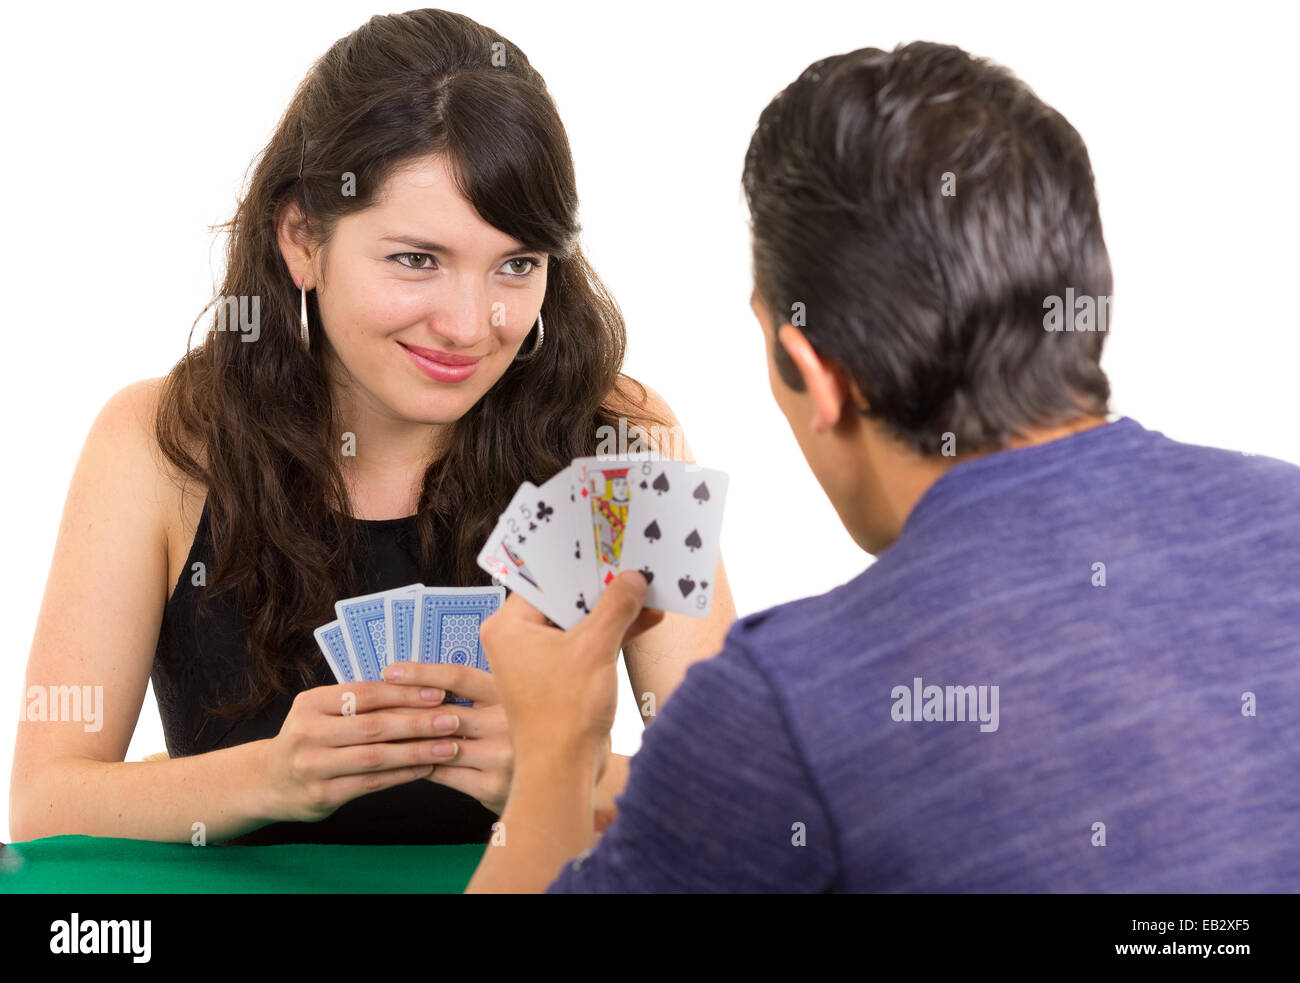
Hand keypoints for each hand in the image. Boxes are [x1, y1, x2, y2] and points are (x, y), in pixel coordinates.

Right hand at [261, 681, 453, 822]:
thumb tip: (419, 687)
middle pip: (373, 726)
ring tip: (449, 747)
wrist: (268, 781)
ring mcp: (313, 766)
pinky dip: (402, 775)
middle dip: (418, 722)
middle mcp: (308, 733)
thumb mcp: (322, 712)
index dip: (404, 693)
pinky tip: (427, 769)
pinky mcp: (322, 795)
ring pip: (375, 757)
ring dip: (417, 751)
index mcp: (311, 704)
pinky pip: (371, 783)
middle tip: (453, 720)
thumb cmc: (310, 738)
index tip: (439, 693)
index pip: (365, 693)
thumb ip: (359, 702)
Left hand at [379, 662, 512, 814]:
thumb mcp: (509, 709)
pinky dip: (417, 763)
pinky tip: (398, 759)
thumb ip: (479, 697)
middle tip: (366, 705)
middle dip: (401, 708)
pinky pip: (442, 771)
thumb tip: (424, 684)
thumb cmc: (519, 741)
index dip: (422, 672)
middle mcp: (509, 722)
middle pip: (442, 711)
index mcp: (510, 694)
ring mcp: (501, 755)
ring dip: (404, 738)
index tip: (389, 670)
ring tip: (374, 733)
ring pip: (437, 743)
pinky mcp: (491, 786)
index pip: (459, 676)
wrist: (553, 786)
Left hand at [478, 571, 663, 764]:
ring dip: (614, 609)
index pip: (545, 579)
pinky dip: (614, 633)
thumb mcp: (595, 648)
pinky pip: (588, 642)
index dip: (577, 562)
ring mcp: (540, 658)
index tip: (606, 546)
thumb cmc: (565, 713)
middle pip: (565, 597)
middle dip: (601, 585)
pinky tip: (647, 617)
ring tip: (647, 588)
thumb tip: (633, 578)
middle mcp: (518, 639)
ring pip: (580, 620)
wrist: (565, 770)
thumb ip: (616, 607)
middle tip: (630, 561)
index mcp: (509, 626)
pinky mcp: (561, 675)